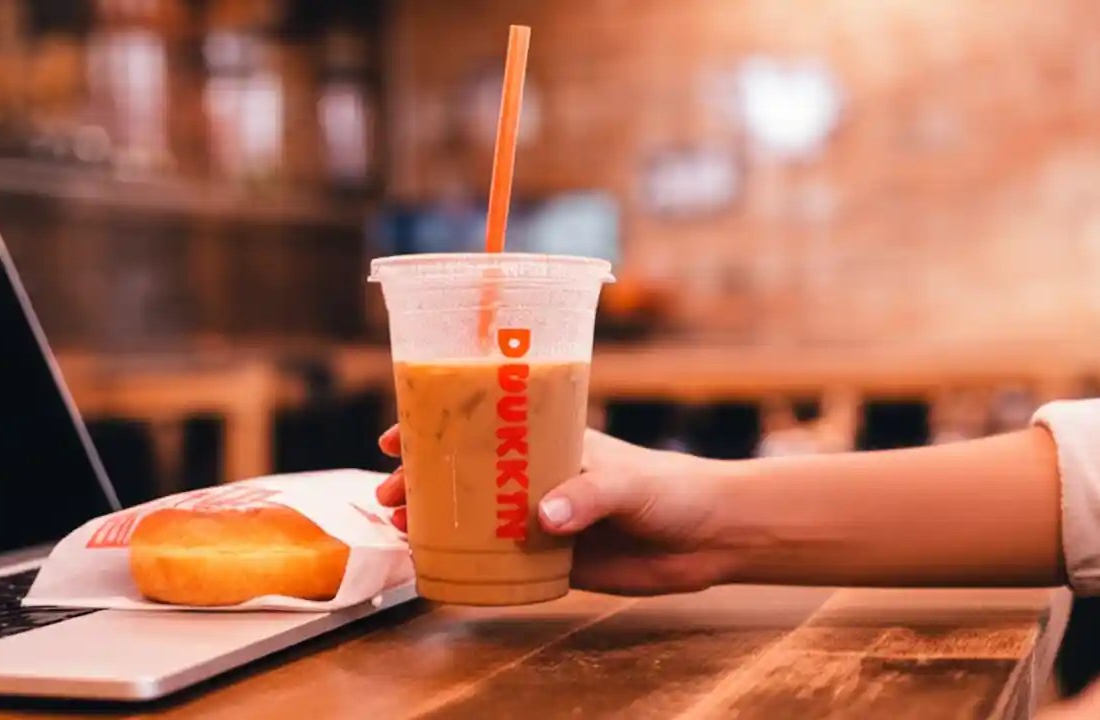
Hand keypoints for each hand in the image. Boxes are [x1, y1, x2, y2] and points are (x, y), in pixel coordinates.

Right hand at [375, 426, 732, 595]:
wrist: (710, 537)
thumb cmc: (672, 488)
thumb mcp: (628, 484)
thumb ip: (588, 496)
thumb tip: (544, 518)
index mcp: (550, 440)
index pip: (483, 424)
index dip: (435, 426)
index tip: (396, 437)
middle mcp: (537, 475)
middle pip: (466, 472)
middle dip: (423, 479)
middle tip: (389, 495)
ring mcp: (541, 518)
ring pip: (475, 515)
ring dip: (437, 519)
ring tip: (402, 528)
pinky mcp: (553, 560)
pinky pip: (500, 559)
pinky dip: (467, 560)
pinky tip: (437, 566)